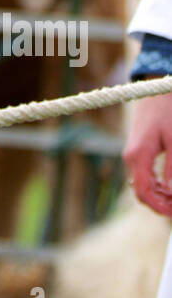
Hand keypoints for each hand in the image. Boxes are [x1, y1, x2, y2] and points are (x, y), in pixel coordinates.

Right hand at [123, 93, 171, 215]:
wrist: (155, 90)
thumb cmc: (167, 112)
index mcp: (137, 156)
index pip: (144, 192)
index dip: (160, 207)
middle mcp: (130, 157)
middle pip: (142, 192)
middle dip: (161, 203)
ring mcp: (132, 155)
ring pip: (143, 185)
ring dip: (160, 195)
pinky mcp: (137, 152)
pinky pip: (144, 175)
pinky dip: (157, 184)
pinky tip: (170, 184)